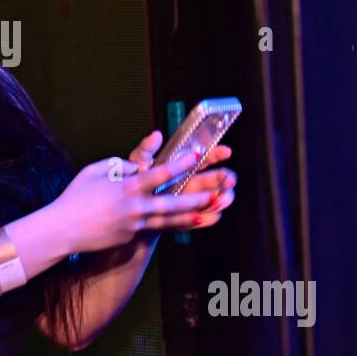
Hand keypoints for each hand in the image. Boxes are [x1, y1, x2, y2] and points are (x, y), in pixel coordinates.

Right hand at [47, 143, 216, 254]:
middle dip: (194, 197)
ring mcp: (133, 225)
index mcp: (125, 187)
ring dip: (190, 216)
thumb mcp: (94, 171)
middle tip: (216, 193)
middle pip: (171, 202)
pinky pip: (151, 228)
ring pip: (167, 219)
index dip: (179, 163)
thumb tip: (138, 167)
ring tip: (209, 213)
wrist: (62, 230)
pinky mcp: (129, 238)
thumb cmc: (75, 196)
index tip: (195, 155)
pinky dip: (169, 225)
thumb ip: (119, 165)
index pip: (158, 173)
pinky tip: (184, 223)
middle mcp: (133, 207)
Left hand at [124, 131, 237, 249]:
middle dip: (226, 178)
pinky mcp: (191, 219)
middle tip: (228, 180)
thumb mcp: (137, 166)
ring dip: (222, 198)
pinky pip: (208, 219)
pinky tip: (210, 214)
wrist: (128, 216)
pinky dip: (211, 216)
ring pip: (218, 198)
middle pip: (218, 178)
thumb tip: (156, 135)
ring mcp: (194, 202)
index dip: (217, 153)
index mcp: (182, 167)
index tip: (226, 151)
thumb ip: (146, 150)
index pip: (204, 157)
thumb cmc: (132, 187)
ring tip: (218, 199)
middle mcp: (192, 183)